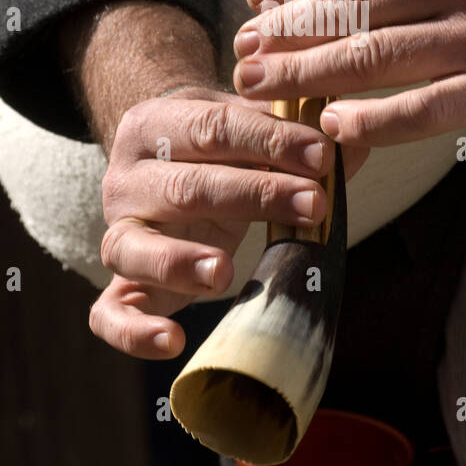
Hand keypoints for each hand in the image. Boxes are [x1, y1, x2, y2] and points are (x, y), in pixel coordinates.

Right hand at [89, 87, 366, 359]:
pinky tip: (173, 341)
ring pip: (134, 248)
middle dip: (254, 195)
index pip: (212, 128)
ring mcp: (117, 231)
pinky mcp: (119, 285)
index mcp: (154, 124)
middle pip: (184, 187)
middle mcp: (126, 177)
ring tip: (224, 271)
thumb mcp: (252, 129)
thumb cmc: (221, 148)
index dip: (269, 141)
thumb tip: (356, 142)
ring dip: (180, 261)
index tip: (321, 156)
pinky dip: (134, 332)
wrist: (165, 164)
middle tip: (311, 203)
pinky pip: (108, 315)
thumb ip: (299, 135)